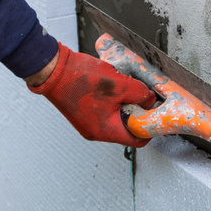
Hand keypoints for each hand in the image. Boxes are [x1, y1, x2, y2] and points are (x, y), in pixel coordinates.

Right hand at [27, 42, 156, 146]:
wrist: (53, 70)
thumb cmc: (80, 79)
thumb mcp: (119, 85)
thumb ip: (140, 94)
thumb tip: (149, 99)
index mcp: (105, 131)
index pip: (137, 140)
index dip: (150, 127)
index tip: (157, 113)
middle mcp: (95, 132)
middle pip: (127, 128)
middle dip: (137, 111)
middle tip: (142, 95)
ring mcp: (87, 123)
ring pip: (116, 117)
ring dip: (124, 102)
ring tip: (125, 85)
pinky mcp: (82, 112)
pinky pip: (104, 110)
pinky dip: (112, 99)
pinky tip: (112, 83)